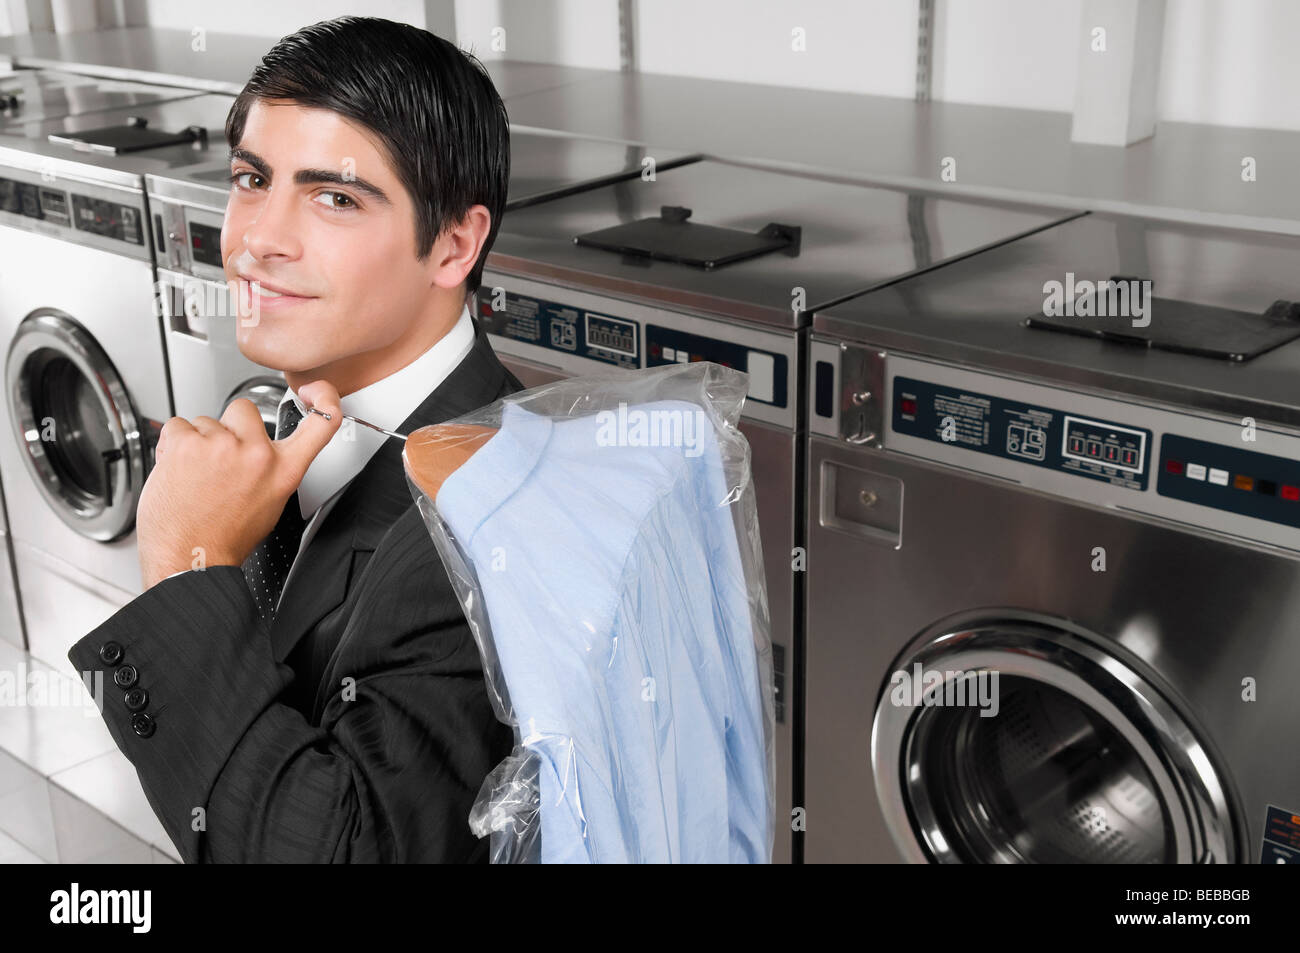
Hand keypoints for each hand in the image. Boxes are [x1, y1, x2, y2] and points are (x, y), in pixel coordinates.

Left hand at [137, 380, 343, 588]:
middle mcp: (257, 454)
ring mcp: (221, 446)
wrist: (189, 558)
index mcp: (283, 470)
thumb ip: (271, 469)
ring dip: (197, 442)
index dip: (324, 399)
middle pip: (244, 410)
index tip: (315, 390)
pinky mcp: (186, 443)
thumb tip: (259, 447)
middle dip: (229, 427)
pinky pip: (177, 427)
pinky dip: (172, 445)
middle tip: (220, 458)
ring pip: (205, 422)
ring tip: (195, 475)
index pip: (322, 424)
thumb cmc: (224, 537)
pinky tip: (177, 469)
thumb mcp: (270, 502)